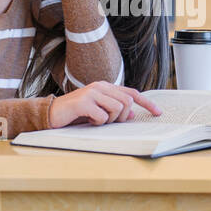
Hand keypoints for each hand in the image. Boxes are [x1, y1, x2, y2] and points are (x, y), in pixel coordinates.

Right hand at [48, 80, 162, 127]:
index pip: (132, 93)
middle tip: (108, 121)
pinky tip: (87, 120)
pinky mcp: (84, 102)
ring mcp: (92, 92)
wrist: (51, 114)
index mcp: (105, 87)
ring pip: (118, 109)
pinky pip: (103, 117)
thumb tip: (131, 115)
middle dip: (122, 116)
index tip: (158, 113)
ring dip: (109, 120)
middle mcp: (100, 86)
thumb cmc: (75, 114)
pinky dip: (97, 123)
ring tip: (95, 120)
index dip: (147, 103)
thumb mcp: (98, 112)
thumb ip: (114, 110)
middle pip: (128, 102)